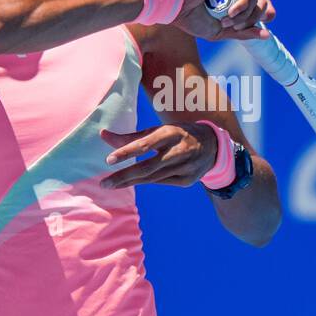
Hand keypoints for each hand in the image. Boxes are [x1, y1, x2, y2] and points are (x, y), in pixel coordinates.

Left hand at [98, 124, 217, 188]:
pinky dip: (145, 181)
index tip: (109, 160)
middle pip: (148, 167)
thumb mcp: (158, 130)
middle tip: (104, 183)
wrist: (213, 146)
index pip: (145, 144)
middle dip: (124, 176)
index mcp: (171, 133)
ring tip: (111, 184)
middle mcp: (180, 150)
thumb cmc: (177, 134)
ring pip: (152, 178)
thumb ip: (131, 136)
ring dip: (130, 182)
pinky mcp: (188, 181)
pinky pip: (161, 182)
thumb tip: (103, 135)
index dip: (127, 152)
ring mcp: (185, 168)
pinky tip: (131, 182)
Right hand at [174, 0, 275, 40]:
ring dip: (243, 15)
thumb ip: (243, 32)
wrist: (177, 8)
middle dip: (251, 19)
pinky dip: (241, 5)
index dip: (265, 12)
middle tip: (235, 27)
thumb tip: (267, 35)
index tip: (266, 21)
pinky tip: (229, 13)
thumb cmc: (193, 19)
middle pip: (259, 1)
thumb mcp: (222, 31)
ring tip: (226, 21)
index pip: (258, 2)